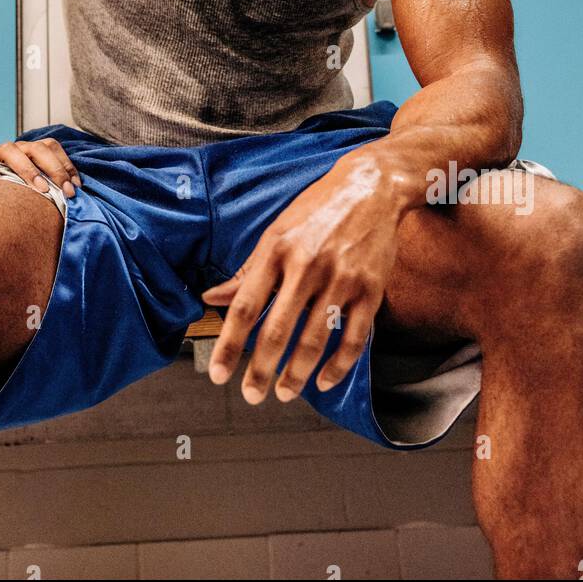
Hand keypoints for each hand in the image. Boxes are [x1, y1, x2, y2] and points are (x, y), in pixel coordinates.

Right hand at [0, 138, 81, 198]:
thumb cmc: (3, 187)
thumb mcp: (26, 187)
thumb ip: (45, 188)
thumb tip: (72, 199)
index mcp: (28, 151)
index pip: (51, 147)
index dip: (66, 165)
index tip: (76, 187)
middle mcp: (12, 150)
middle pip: (37, 147)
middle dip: (54, 169)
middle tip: (65, 192)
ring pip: (9, 149)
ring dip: (27, 168)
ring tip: (40, 188)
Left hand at [201, 155, 399, 403]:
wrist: (371, 186)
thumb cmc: (317, 209)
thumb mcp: (276, 231)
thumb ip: (247, 271)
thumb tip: (211, 299)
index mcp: (277, 250)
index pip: (246, 306)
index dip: (229, 344)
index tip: (217, 374)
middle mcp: (307, 265)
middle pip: (278, 330)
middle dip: (261, 369)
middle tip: (250, 395)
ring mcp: (341, 279)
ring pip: (315, 339)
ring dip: (297, 374)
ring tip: (283, 392)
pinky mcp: (371, 289)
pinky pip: (354, 338)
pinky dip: (339, 366)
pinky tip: (324, 381)